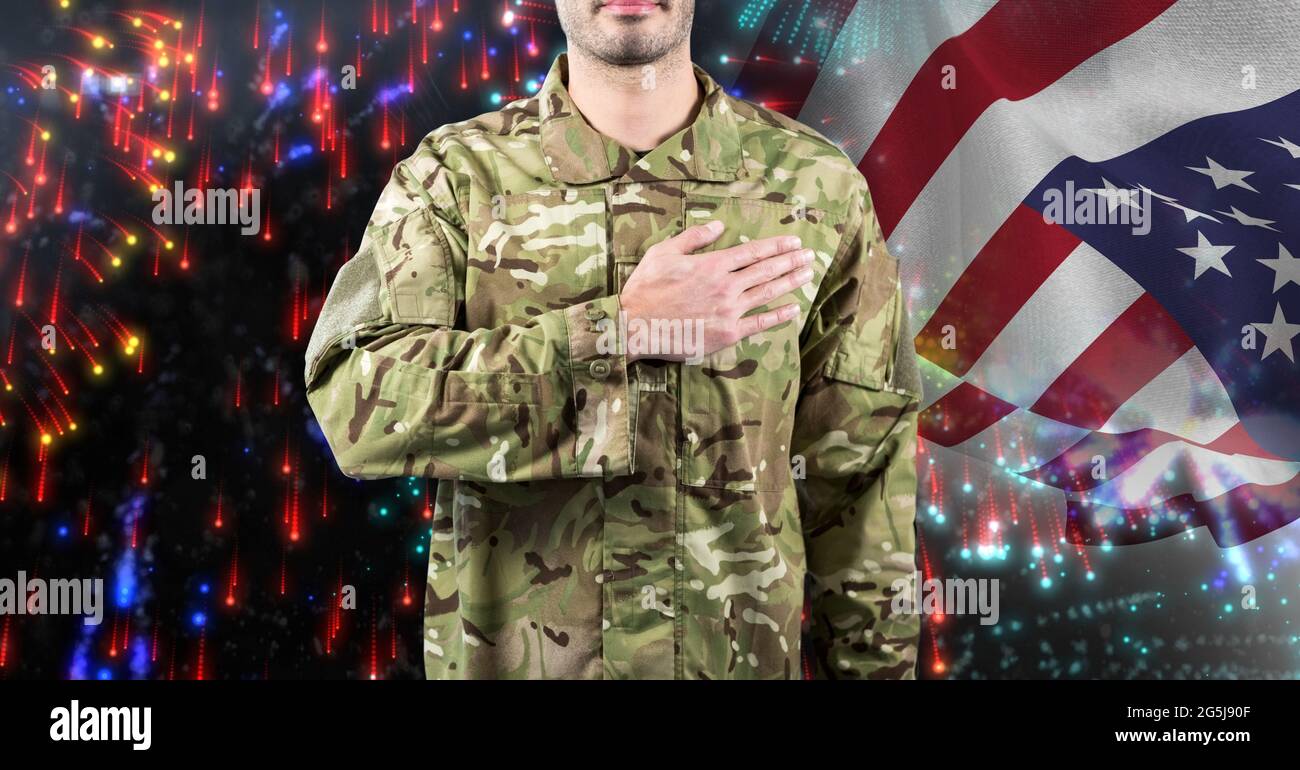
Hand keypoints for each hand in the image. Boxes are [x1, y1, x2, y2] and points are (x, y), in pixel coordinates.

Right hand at [619, 220, 814, 361]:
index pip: (753, 251)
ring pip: (767, 292)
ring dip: (791, 282)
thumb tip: (717, 224)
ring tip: (807, 274)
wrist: (635, 326)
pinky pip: (760, 323)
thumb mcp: (664, 253)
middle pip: (766, 270)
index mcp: (712, 264)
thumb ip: (693, 237)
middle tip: (810, 255)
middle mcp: (726, 285)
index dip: (776, 245)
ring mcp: (729, 310)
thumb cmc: (646, 288)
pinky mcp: (727, 333)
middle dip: (791, 260)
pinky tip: (793, 308)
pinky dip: (779, 315)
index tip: (794, 240)